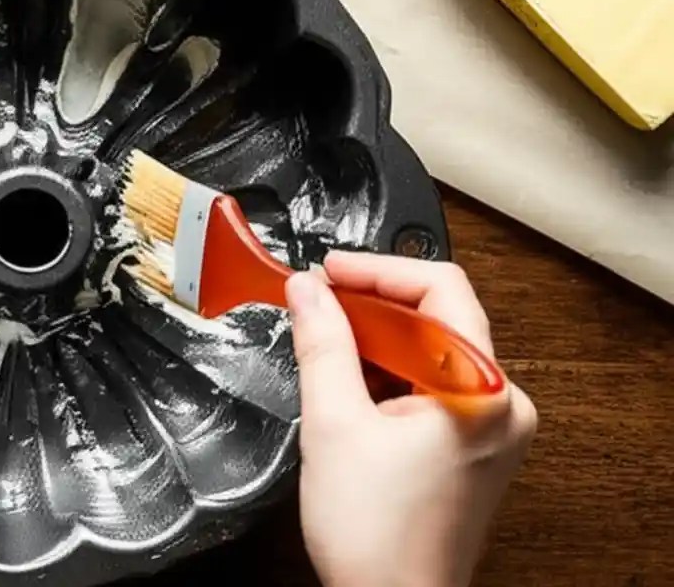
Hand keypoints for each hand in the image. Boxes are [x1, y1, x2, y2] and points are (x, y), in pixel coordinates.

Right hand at [285, 252, 536, 586]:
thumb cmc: (378, 539)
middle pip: (438, 316)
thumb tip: (308, 289)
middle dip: (372, 304)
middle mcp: (502, 404)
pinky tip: (350, 382)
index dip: (378, 270)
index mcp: (482, 392)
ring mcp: (492, 426)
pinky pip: (434, 382)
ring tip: (327, 343)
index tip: (330, 270)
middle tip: (319, 301)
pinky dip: (390, 371)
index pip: (441, 288)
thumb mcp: (333, 424)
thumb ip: (321, 344)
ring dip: (378, 339)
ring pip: (433, 349)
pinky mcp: (474, 444)